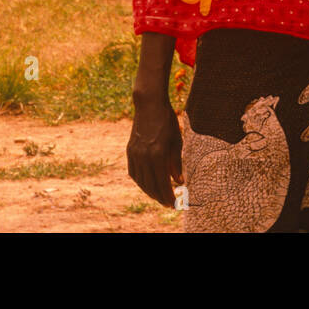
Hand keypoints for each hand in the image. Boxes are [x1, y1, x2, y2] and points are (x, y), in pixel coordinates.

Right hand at [126, 91, 183, 207]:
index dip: (168, 196)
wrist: (149, 104)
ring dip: (150, 191)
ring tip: (159, 196)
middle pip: (150, 185)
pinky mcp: (129, 151)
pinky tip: (147, 184)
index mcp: (157, 154)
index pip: (162, 183)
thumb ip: (176, 163)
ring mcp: (134, 154)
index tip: (174, 204)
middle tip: (168, 204)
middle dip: (160, 197)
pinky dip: (140, 181)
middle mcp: (144, 156)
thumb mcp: (176, 141)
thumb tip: (179, 182)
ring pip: (141, 181)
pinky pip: (133, 172)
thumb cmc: (167, 121)